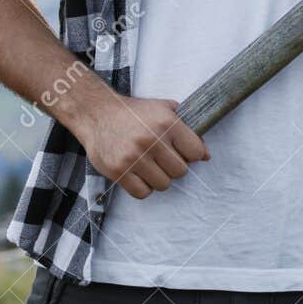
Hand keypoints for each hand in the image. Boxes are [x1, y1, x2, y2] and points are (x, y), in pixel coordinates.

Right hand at [75, 96, 208, 199]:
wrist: (96, 113)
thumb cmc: (134, 113)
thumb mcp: (164, 110)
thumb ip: (187, 130)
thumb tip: (206, 156)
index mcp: (167, 123)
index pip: (196, 152)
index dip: (192, 154)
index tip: (182, 152)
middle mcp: (152, 140)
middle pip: (181, 171)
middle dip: (174, 167)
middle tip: (163, 159)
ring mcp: (134, 157)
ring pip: (163, 184)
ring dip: (159, 178)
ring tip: (149, 165)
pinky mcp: (118, 171)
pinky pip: (142, 193)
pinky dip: (143, 187)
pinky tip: (138, 174)